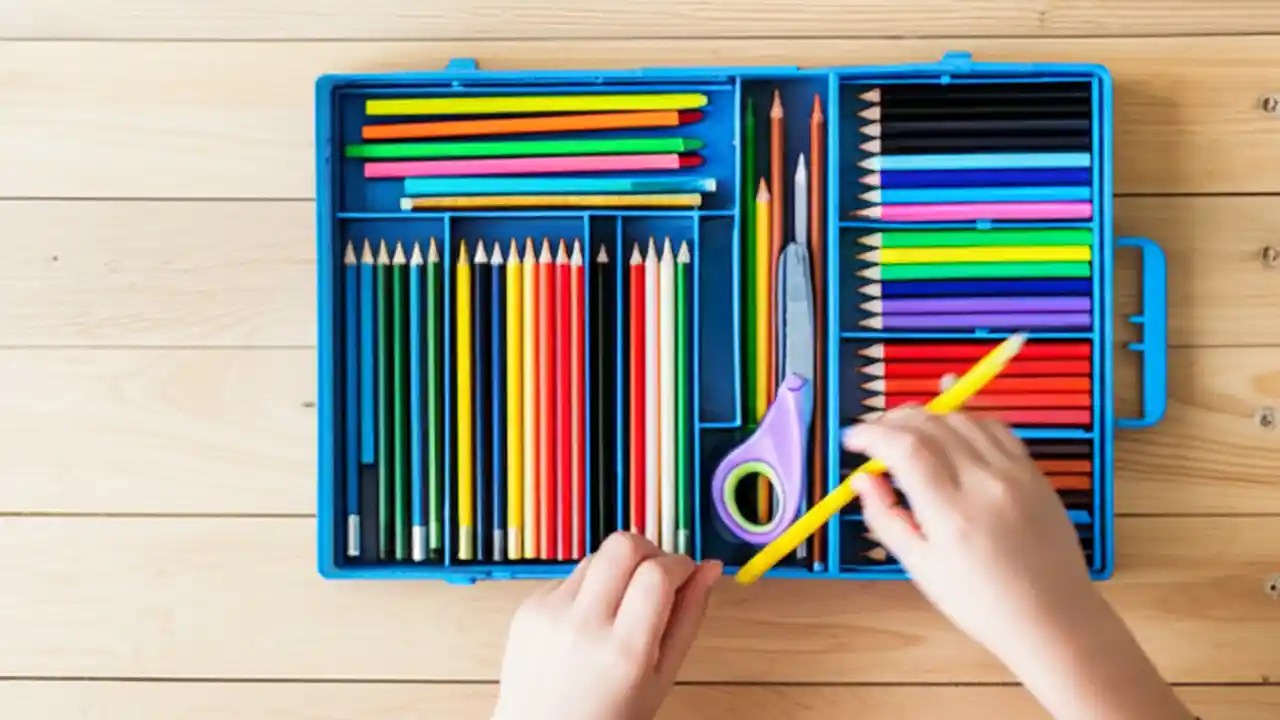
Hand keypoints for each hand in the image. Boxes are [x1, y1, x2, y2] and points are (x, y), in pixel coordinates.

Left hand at [493, 532, 721, 719]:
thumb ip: (689, 618)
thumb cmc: (610, 716)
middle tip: (656, 577)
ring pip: (596, 557)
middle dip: (649, 550)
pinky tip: (588, 626)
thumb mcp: (661, 678)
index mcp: (623, 652)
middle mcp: (582, 626)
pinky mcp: (528, 607)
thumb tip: (711, 568)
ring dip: (618, 571)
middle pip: (623, 545)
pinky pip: (570, 578)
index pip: (657, 574)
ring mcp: (549, 613)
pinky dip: (588, 590)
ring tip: (619, 612)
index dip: (680, 564)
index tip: (685, 574)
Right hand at [842, 407, 1193, 719]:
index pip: (904, 449)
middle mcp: (985, 483)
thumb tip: (862, 480)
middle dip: (892, 421)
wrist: (1054, 617)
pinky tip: (949, 403)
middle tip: (872, 435)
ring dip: (926, 414)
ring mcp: (1015, 473)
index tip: (851, 440)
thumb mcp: (922, 569)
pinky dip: (968, 411)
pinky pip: (996, 426)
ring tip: (904, 427)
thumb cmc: (981, 603)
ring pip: (962, 418)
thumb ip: (887, 519)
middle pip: (930, 425)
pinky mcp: (1034, 472)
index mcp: (952, 514)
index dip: (871, 435)